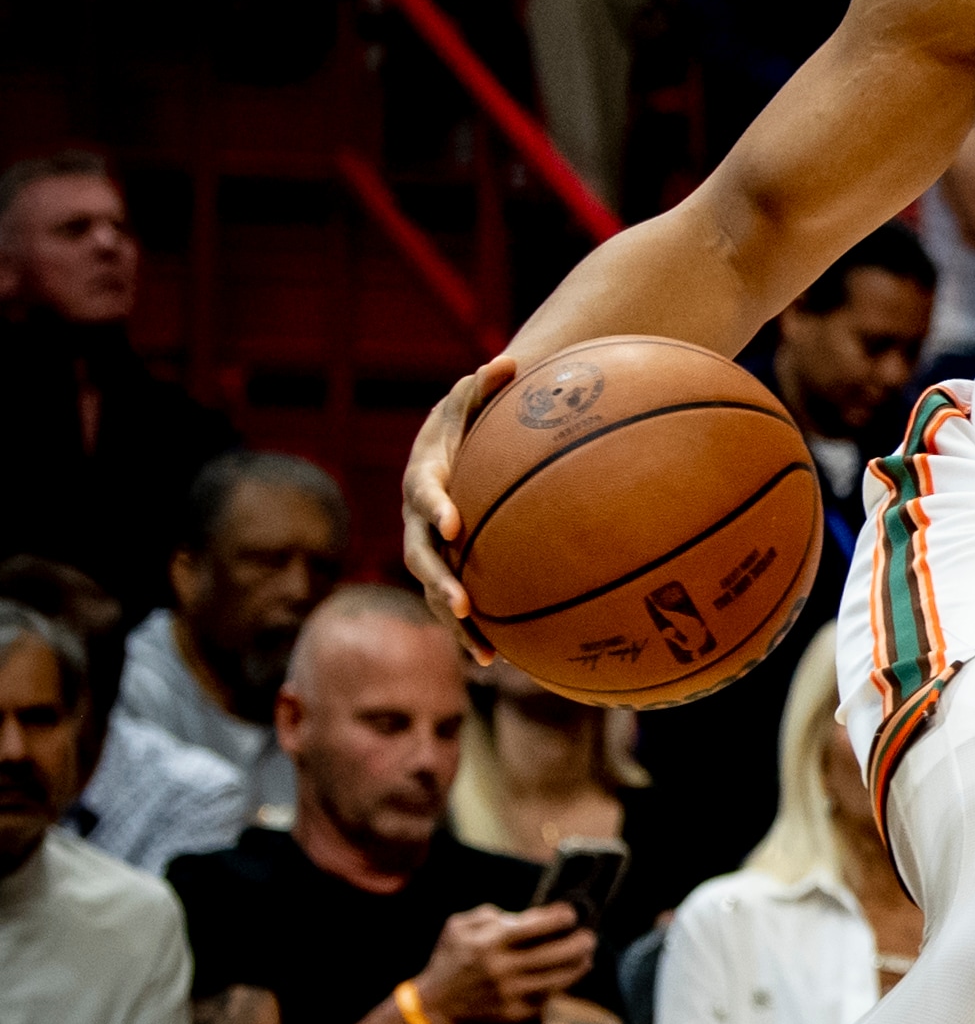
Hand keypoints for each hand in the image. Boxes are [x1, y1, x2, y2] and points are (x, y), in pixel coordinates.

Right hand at [403, 354, 522, 649]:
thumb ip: (482, 387)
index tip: (452, 523)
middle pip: (422, 557)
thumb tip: (507, 361)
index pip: (425, 494)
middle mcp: (418, 522)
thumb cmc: (463, 425)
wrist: (445, 453)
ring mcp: (429, 551)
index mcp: (423, 481)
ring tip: (483, 653)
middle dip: (439, 582)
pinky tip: (500, 662)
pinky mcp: (446, 572)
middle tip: (461, 604)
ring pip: (435, 592)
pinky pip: (456, 607)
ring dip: (456, 624)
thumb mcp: (467, 403)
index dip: (435, 508)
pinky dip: (474, 634)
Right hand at [419, 901, 596, 1023]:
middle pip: (555, 954)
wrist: (435, 1005)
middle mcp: (501, 969)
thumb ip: (493, 915)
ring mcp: (510, 994)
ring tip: (587, 956)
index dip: (560, 918)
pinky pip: (548, 997)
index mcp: (489, 943)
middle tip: (590, 937)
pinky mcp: (515, 1013)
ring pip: (559, 979)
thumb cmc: (451, 958)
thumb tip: (534, 914)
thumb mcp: (459, 927)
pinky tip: (569, 974)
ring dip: (579, 966)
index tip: (571, 914)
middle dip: (580, 943)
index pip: (535, 927)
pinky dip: (562, 985)